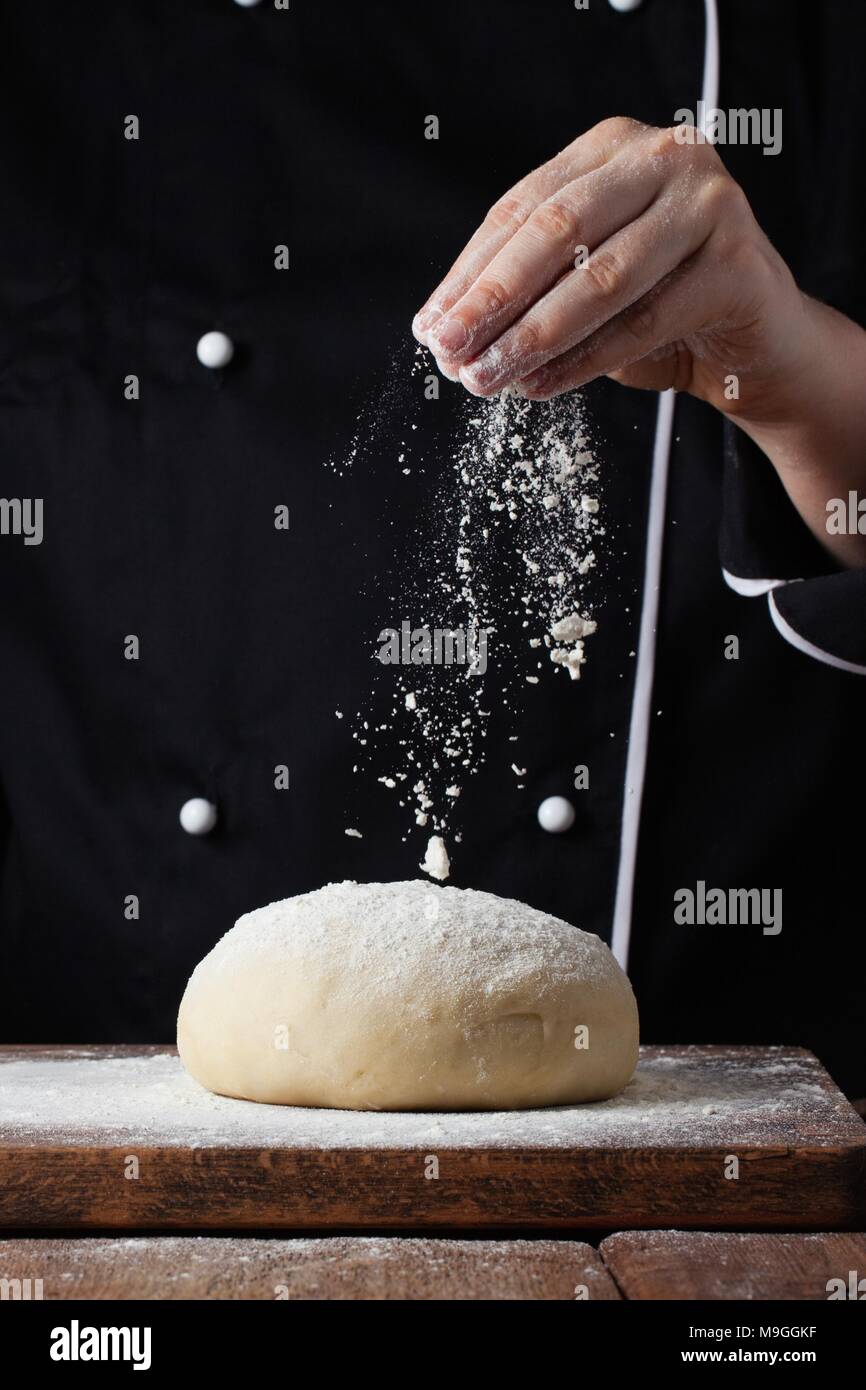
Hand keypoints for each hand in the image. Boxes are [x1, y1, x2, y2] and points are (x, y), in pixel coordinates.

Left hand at [414, 118, 865, 565]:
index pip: (521, 210)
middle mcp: (662, 157)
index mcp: (610, 148)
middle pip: (556, 231)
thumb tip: (444, 330)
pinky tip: (539, 386)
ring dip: (532, 336)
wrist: (755, 342)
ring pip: (599, 278)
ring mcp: (707, 202)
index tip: (431, 326)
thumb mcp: (582, 286)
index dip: (469, 272)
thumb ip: (525, 292)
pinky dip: (584, 360)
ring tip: (487, 376)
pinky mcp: (737, 262)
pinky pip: (643, 321)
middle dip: (492, 298)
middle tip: (449, 349)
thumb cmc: (660, 309)